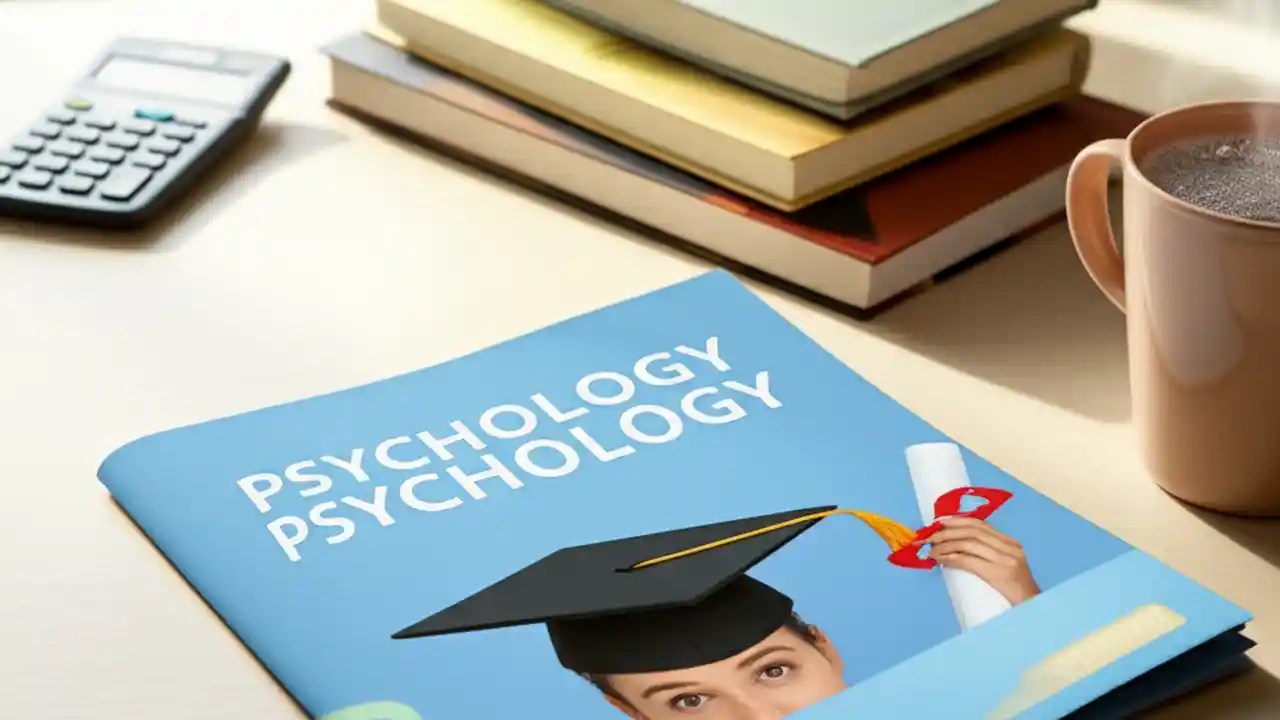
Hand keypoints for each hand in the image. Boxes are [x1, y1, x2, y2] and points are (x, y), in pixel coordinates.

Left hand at [921, 516, 1040, 604]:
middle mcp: (1010, 547)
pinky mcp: (998, 573)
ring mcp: (1006, 559)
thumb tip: (957, 548)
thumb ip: (988, 554)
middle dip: (947, 532)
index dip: (957, 521)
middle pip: (973, 531)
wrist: (1033, 609)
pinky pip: (969, 560)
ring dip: (945, 545)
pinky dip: (951, 557)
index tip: (939, 523)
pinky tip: (941, 559)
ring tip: (931, 550)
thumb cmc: (1015, 591)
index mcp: (1011, 543)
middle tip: (929, 536)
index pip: (981, 525)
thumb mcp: (1005, 566)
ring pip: (969, 543)